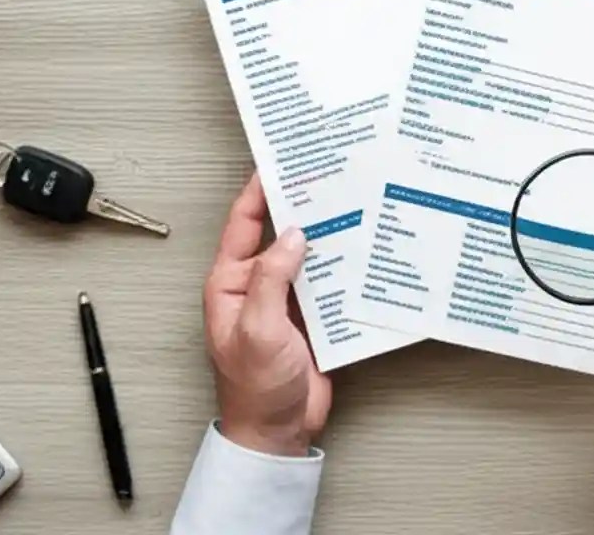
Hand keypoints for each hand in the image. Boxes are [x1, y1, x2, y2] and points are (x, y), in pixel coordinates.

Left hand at [203, 173, 331, 456]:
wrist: (277, 431)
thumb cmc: (254, 388)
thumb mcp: (257, 327)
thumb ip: (272, 277)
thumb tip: (293, 235)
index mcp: (231, 282)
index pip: (244, 223)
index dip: (260, 191)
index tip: (279, 163)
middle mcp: (257, 285)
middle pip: (281, 233)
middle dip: (302, 207)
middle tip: (326, 177)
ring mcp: (285, 301)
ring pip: (308, 256)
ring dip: (328, 236)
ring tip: (352, 207)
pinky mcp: (311, 318)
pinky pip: (328, 283)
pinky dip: (344, 268)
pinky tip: (363, 253)